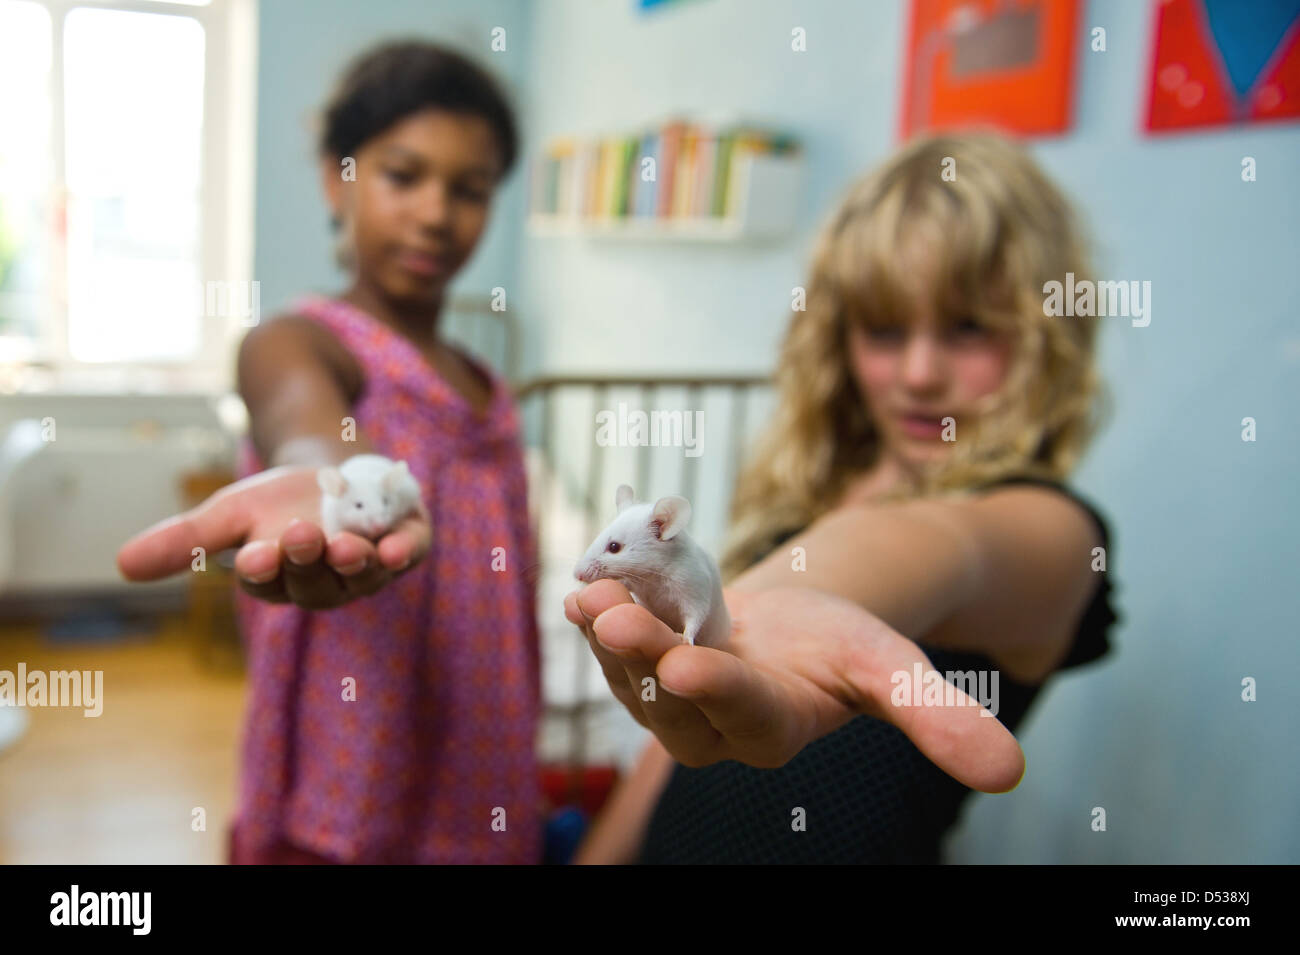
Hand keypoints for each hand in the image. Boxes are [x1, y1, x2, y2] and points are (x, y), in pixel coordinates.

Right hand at [116, 464, 431, 608]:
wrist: (333, 473)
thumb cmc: (277, 505)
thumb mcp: (229, 515)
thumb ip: (186, 541)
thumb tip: (120, 565)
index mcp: (280, 581)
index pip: (269, 583)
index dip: (264, 570)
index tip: (254, 554)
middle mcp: (327, 584)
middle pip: (316, 582)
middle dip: (308, 559)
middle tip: (301, 534)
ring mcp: (370, 568)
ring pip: (362, 575)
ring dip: (355, 562)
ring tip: (346, 546)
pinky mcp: (407, 545)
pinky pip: (408, 556)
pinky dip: (404, 552)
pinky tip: (396, 548)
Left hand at [563, 579, 1024, 793]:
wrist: (797, 623)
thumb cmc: (847, 646)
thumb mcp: (895, 670)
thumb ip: (938, 718)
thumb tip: (1011, 774)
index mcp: (776, 727)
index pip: (747, 715)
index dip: (719, 693)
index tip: (688, 666)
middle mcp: (715, 725)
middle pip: (673, 700)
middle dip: (644, 659)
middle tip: (612, 618)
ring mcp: (671, 698)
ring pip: (634, 674)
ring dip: (608, 635)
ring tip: (591, 591)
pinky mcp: (643, 666)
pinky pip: (615, 645)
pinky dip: (598, 614)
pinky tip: (583, 585)